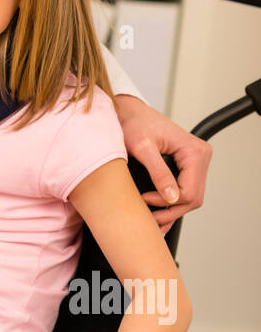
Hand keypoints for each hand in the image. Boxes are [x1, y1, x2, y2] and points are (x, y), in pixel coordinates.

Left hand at [113, 95, 212, 235]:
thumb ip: (158, 172)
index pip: (189, 191)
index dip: (166, 202)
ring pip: (191, 198)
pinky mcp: (188, 167)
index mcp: (194, 151)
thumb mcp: (143, 148)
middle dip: (170, 211)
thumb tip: (172, 197)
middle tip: (148, 217)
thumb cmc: (135, 124)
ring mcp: (196, 163)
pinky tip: (160, 216)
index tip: (144, 199)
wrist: (131, 113)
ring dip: (172, 211)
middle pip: (193, 198)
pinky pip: (186, 191)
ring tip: (151, 218)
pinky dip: (173, 204)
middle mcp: (200, 157)